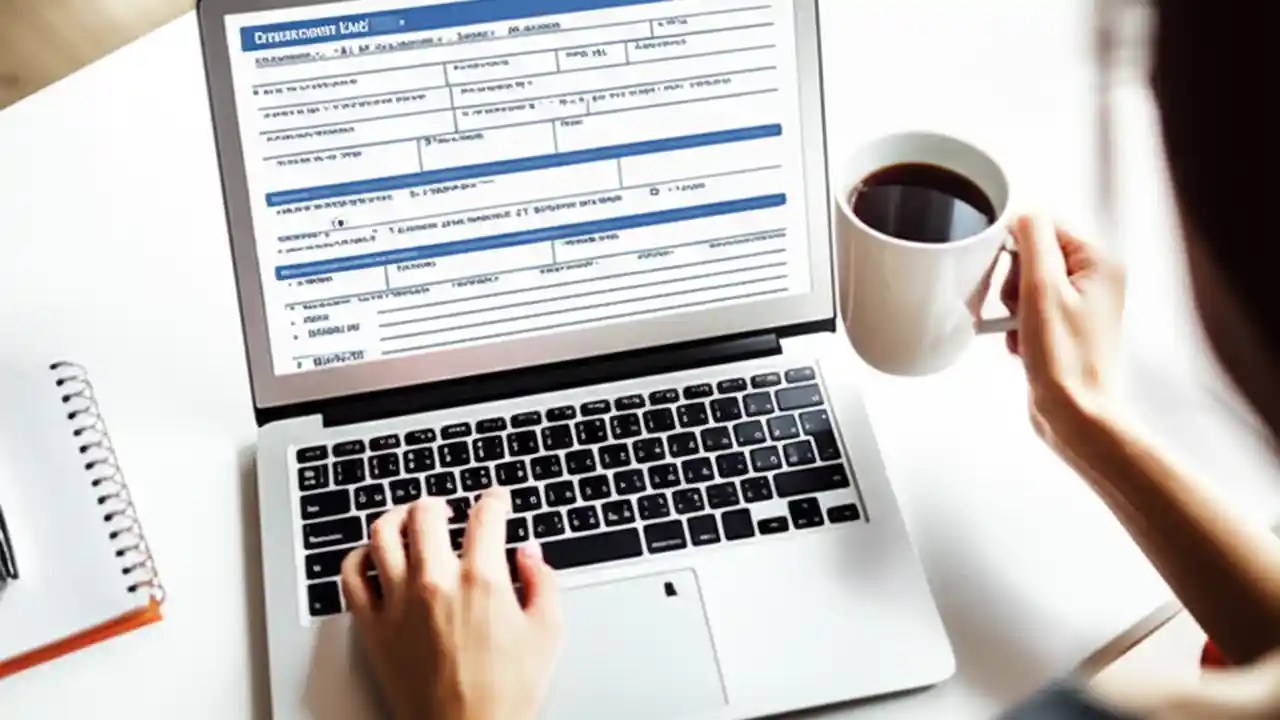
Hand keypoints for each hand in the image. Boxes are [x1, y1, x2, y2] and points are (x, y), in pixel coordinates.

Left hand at [340, 490, 562, 719]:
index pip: (485, 515)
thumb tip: (530, 554)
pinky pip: (352, 575)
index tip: (497, 500)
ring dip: (399, 517)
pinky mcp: (372, 626)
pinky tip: (373, 556)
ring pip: (383, 533)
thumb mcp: (547, 633)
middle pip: (426, 513)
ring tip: (409, 520)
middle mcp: (435, 582)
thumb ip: (542, 583)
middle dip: (440, 503)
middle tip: (448, 510)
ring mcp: (398, 602)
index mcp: (481, 580)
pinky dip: (360, 556)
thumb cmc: (505, 695)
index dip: (495, 499)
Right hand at [1001, 214, 1125, 452]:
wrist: (1074, 414)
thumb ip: (1033, 240)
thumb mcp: (1042, 289)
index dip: (1017, 249)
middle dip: (1014, 282)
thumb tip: (1024, 212)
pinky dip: (1018, 326)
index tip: (1008, 276)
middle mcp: (1096, 279)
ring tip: (1019, 332)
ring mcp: (1082, 305)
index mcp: (1099, 262)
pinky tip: (1021, 345)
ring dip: (1012, 306)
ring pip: (1028, 284)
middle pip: (1035, 255)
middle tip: (1016, 309)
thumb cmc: (1063, 359)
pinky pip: (1030, 310)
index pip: (1045, 226)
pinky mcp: (1066, 327)